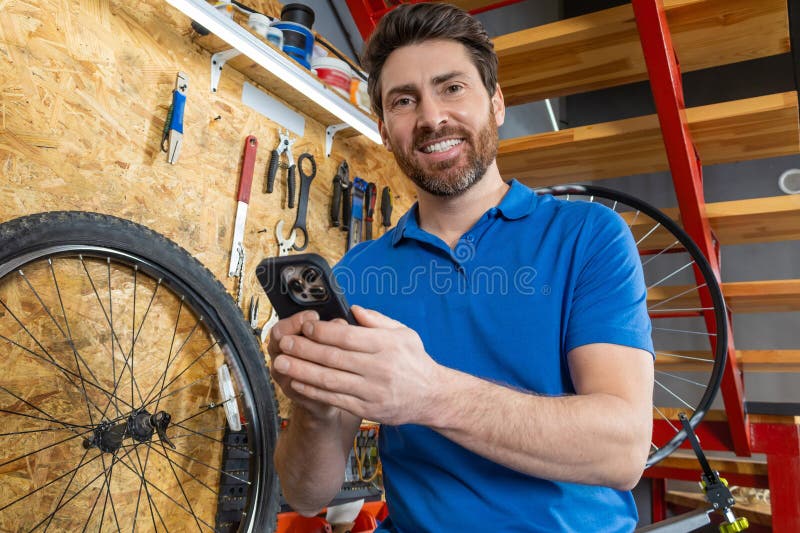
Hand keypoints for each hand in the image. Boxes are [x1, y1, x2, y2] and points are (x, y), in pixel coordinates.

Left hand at [271, 305, 441, 425]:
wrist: (432, 397)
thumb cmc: (415, 361)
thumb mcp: (404, 333)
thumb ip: (377, 320)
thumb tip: (352, 310)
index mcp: (387, 345)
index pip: (348, 337)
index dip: (323, 332)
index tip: (305, 326)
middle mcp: (379, 368)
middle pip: (334, 358)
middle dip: (305, 349)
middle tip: (285, 342)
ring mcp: (372, 391)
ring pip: (330, 380)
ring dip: (302, 371)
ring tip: (282, 362)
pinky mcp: (367, 409)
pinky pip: (335, 399)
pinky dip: (313, 391)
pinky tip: (298, 383)